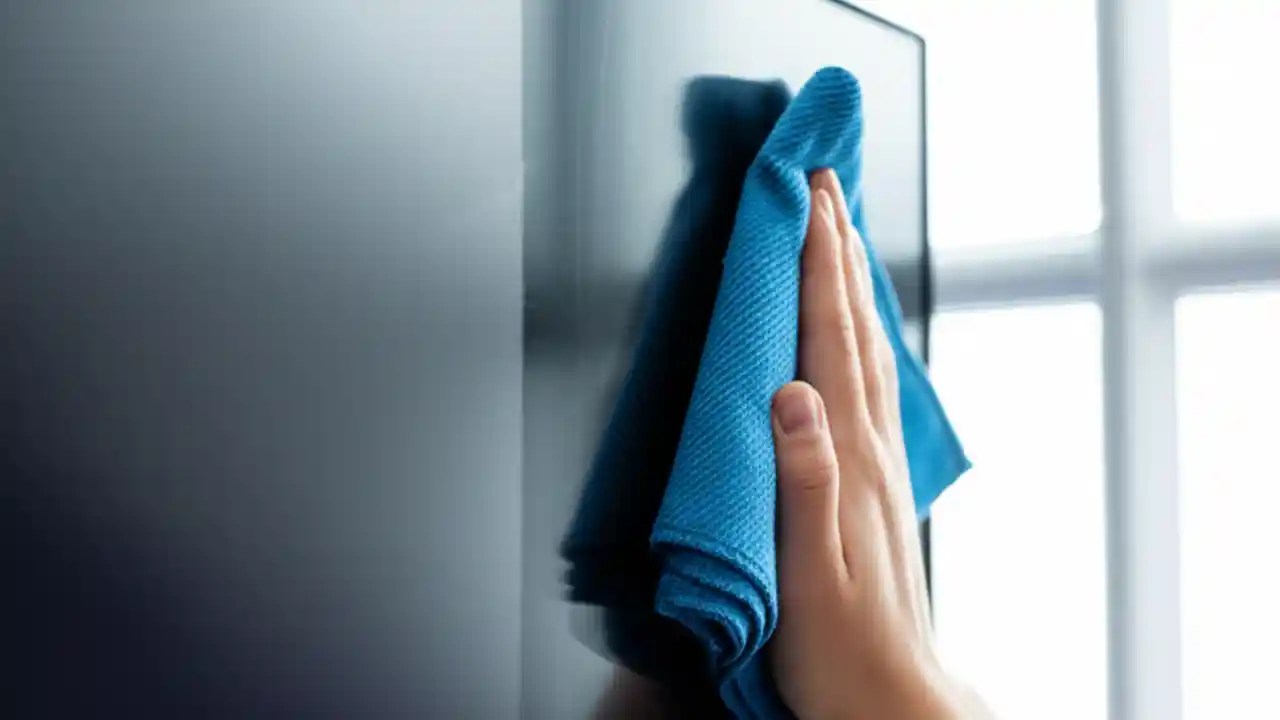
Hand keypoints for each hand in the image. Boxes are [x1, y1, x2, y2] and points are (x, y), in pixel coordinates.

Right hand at [768, 170, 986, 719]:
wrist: (887, 690)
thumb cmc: (835, 640)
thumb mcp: (803, 567)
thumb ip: (800, 478)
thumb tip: (790, 391)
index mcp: (845, 456)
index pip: (830, 337)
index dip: (819, 263)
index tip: (809, 198)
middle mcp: (869, 445)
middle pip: (856, 325)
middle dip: (840, 247)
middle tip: (828, 183)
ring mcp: (878, 460)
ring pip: (867, 346)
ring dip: (853, 280)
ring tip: (841, 231)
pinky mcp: (874, 479)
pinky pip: (869, 380)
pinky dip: (860, 332)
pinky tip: (853, 329)